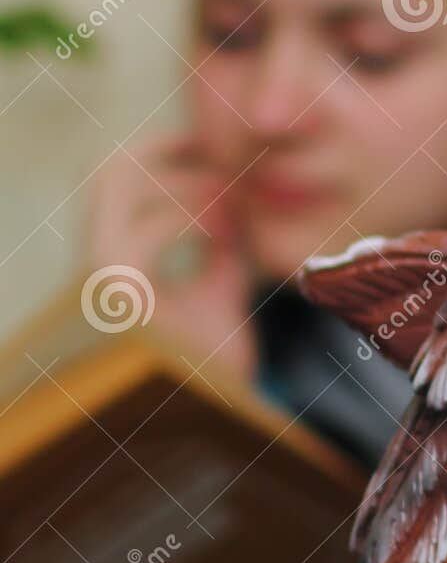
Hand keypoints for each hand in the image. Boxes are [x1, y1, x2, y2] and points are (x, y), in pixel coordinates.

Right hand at [85, 131, 256, 381]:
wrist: (219, 418)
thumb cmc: (217, 362)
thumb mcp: (221, 290)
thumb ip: (220, 245)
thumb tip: (235, 199)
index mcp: (111, 264)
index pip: (109, 179)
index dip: (156, 150)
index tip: (207, 144)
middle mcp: (94, 269)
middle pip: (107, 171)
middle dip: (166, 153)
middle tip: (224, 157)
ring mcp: (101, 281)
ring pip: (118, 186)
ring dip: (182, 184)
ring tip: (232, 203)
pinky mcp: (120, 299)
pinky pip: (146, 232)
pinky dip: (189, 219)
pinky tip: (226, 234)